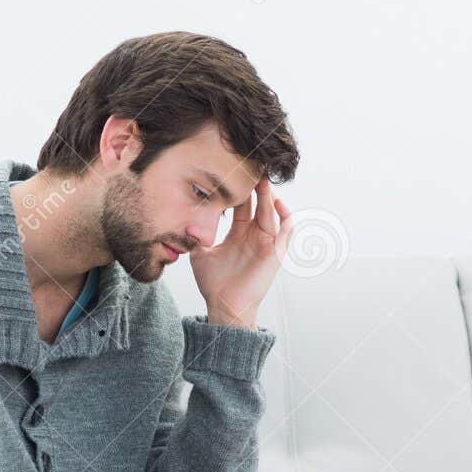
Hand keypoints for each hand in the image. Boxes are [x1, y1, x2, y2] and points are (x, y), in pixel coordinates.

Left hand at [188, 177, 293, 328]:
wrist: (224, 305)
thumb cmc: (213, 283)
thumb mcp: (200, 253)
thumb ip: (196, 235)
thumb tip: (184, 219)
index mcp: (238, 233)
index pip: (242, 205)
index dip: (240, 190)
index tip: (234, 172)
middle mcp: (254, 235)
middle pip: (259, 204)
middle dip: (257, 187)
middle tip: (253, 167)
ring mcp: (266, 243)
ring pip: (272, 213)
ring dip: (269, 196)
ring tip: (263, 180)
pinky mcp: (275, 253)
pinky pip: (286, 231)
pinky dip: (285, 217)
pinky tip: (277, 204)